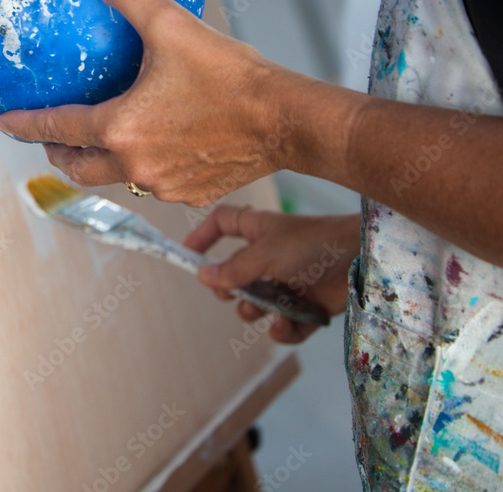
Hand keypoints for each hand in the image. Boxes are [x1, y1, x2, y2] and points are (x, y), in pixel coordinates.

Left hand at [0, 0, 295, 205]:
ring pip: (114, 179)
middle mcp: (134, 166)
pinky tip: (153, 149)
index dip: (26, 124)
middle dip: (58, 153)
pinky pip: (151, 187)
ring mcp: (161, 187)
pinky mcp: (189, 195)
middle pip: (78, 167)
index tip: (6, 123)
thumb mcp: (173, 25)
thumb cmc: (232, 78)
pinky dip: (140, 170)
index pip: (57, 128)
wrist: (286, 120)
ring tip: (103, 140)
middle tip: (53, 138)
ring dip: (100, 162)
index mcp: (120, 129)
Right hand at [185, 205, 358, 343]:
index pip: (223, 224)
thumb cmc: (314, 245)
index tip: (188, 255)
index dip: (203, 235)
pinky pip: (285, 322)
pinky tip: (284, 326)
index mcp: (259, 231)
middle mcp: (271, 255)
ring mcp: (289, 280)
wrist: (364, 261)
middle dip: (230, 288)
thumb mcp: (266, 254)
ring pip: (258, 302)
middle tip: (230, 294)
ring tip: (264, 310)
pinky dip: (283, 328)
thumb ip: (234, 269)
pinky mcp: (308, 305)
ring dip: (255, 311)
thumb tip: (203, 276)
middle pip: (236, 272)